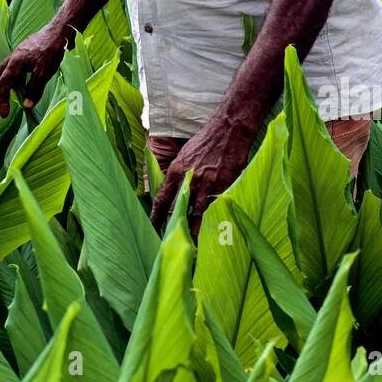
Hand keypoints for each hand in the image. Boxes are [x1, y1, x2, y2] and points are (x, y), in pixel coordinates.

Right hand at [0, 21, 69, 117]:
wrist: (60, 30)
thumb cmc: (52, 50)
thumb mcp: (44, 73)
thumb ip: (34, 89)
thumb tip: (26, 105)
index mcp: (14, 63)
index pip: (3, 85)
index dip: (2, 101)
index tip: (4, 114)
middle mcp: (14, 56)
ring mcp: (20, 52)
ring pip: (6, 68)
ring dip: (5, 81)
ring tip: (8, 93)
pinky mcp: (28, 50)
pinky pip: (15, 64)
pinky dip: (15, 75)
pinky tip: (23, 79)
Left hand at [150, 115, 254, 239]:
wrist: (228, 131)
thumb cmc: (206, 141)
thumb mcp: (184, 155)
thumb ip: (177, 174)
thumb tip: (172, 191)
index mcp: (176, 171)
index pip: (161, 200)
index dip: (156, 217)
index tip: (153, 229)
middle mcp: (188, 180)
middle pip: (177, 211)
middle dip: (172, 229)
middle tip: (169, 245)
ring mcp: (206, 186)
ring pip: (196, 216)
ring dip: (193, 233)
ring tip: (190, 250)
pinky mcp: (223, 188)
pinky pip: (215, 211)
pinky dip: (212, 224)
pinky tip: (211, 236)